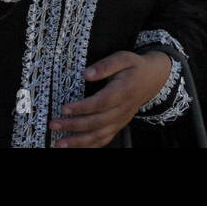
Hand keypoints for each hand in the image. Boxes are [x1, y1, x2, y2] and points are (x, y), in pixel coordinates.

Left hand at [51, 50, 171, 146]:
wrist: (152, 79)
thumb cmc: (134, 67)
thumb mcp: (123, 58)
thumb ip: (105, 65)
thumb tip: (86, 74)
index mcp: (123, 92)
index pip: (100, 103)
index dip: (82, 108)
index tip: (65, 108)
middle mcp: (122, 110)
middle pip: (96, 122)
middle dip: (73, 125)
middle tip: (54, 124)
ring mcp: (121, 120)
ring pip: (99, 135)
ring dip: (78, 141)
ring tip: (60, 143)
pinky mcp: (118, 125)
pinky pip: (104, 140)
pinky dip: (90, 146)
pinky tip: (75, 147)